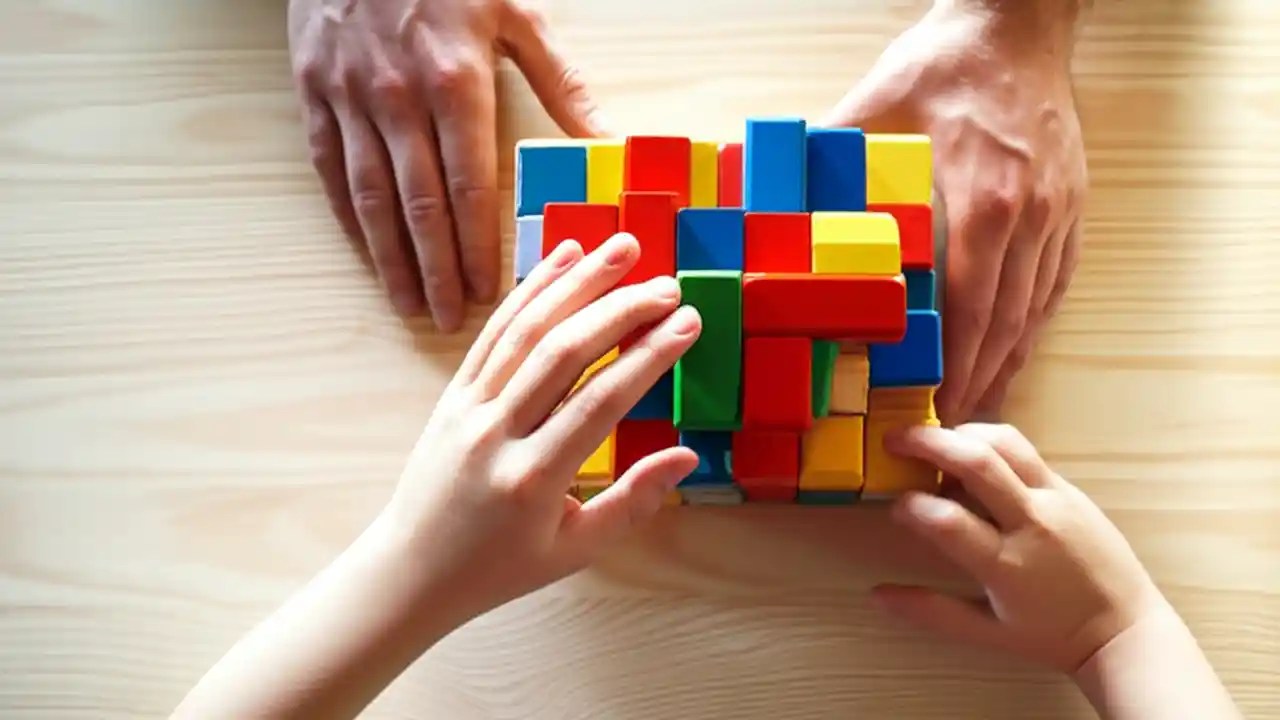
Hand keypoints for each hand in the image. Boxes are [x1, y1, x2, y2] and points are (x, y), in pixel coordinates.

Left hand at [172, 234, 699, 718]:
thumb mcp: (575, 550)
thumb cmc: (501, 567)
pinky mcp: (452, 392)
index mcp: (533, 478)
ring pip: (525, 330)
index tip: (687, 323)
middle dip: (620, 309)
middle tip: (668, 285)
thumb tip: (687, 456)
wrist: (413, 569)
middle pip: (563, 352)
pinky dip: (529, 291)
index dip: (648, 357)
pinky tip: (562, 259)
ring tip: (622, 248)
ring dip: (576, 282)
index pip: (600, 402)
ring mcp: (468, 407)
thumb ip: (633, 502)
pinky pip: (493, 332)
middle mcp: (496, 433)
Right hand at [288, 0, 607, 329]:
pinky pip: (331, 170)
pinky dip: (349, 219)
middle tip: (451, 321)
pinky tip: (367, 254)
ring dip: (391, 259)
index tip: (490, 291)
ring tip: (410, 305)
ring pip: (371, 197)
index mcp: (456, 84)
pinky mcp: (314, 95)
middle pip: (420, 205)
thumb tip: (610, 141)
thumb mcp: (518, 15)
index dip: (478, 244)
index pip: (469, 185)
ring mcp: (351, 100)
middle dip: (438, 269)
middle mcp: (399, 100)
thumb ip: (563, 84)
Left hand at [823, 1, 1087, 422]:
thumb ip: (826, 159)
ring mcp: (1059, 213)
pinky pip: (1057, 280)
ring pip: (1037, 308)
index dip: (957, 364)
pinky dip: (1035, 323)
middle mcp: (1030, 217)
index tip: (937, 406)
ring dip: (1011, 362)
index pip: (973, 305)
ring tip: (983, 406)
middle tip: (953, 426)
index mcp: (985, 200)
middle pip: (1007, 320)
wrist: (1017, 26)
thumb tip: (761, 193)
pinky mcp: (1073, 206)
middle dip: (981, 381)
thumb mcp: (876, 107)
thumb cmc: (944, 65)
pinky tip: (1015, 350)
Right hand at [870, 423, 1167, 672]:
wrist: (1124, 628)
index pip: (949, 521)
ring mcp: (1057, 499)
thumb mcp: (989, 633)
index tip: (895, 506)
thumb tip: (877, 596)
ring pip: (1006, 442)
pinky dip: (990, 443)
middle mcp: (1033, 523)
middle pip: (977, 462)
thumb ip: (932, 612)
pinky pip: (1025, 452)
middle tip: (895, 438)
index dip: (912, 507)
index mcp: (1008, 565)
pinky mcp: (1070, 488)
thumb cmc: (1054, 635)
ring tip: (936, 440)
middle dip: (929, 442)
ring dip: (963, 433)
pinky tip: (971, 455)